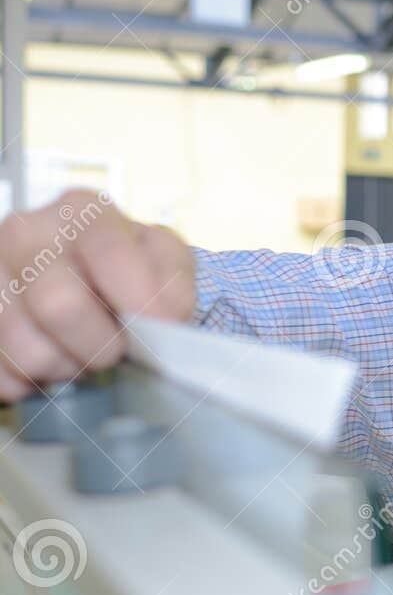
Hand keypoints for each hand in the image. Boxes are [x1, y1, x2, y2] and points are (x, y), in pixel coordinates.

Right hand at [0, 191, 194, 401]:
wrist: (83, 282)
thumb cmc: (131, 273)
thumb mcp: (166, 264)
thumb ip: (172, 285)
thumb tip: (160, 319)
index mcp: (81, 211)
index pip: (108, 251)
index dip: (139, 299)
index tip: (158, 328)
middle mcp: (25, 233)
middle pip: (59, 306)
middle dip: (100, 345)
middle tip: (114, 350)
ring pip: (28, 351)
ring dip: (66, 367)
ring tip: (79, 351)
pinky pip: (4, 376)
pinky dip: (34, 383)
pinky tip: (49, 356)